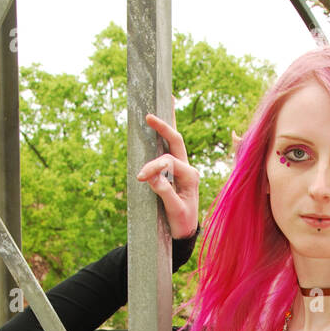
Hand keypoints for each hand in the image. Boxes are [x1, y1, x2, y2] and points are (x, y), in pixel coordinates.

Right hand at [136, 101, 199, 240]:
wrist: (185, 232)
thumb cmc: (181, 223)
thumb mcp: (175, 211)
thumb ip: (165, 193)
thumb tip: (150, 176)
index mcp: (191, 176)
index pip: (168, 163)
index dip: (153, 167)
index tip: (139, 177)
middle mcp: (188, 168)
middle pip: (176, 141)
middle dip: (163, 127)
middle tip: (148, 116)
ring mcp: (183, 167)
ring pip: (174, 139)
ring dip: (168, 120)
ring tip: (166, 98)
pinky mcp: (175, 169)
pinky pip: (170, 147)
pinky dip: (165, 131)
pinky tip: (162, 118)